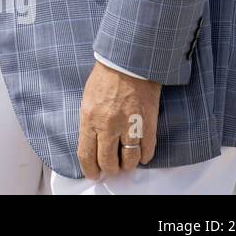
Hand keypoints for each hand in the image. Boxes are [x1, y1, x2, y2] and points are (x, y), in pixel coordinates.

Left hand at [77, 61, 160, 178]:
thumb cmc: (105, 78)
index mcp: (89, 118)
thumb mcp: (87, 100)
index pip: (87, 154)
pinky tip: (140, 154)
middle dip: (109, 169)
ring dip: (128, 165)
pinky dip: (144, 157)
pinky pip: (147, 150)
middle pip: (108, 162)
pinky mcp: (148, 124)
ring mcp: (130, 126)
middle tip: (111, 168)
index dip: (90, 169)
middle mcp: (108, 125)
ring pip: (130, 160)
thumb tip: (92, 145)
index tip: (93, 173)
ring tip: (126, 162)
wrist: (128, 62)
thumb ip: (89, 124)